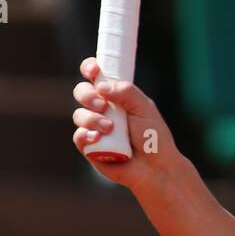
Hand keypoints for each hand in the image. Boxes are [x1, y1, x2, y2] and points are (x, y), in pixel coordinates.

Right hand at [72, 58, 179, 192]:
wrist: (156, 167)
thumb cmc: (154, 136)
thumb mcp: (145, 108)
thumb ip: (126, 92)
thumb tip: (101, 85)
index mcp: (117, 96)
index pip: (96, 76)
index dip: (90, 68)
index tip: (93, 70)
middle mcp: (103, 110)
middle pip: (81, 92)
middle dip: (88, 95)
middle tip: (103, 105)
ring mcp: (94, 128)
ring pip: (79, 114)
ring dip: (92, 119)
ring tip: (110, 128)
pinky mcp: (90, 147)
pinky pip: (78, 136)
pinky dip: (85, 135)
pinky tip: (98, 138)